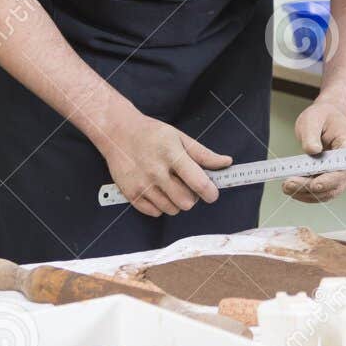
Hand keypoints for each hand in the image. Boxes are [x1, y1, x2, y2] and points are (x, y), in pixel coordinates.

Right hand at [102, 112, 230, 217]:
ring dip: (176, 202)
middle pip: (186, 202)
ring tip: (171, 186)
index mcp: (172, 154)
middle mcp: (156, 171)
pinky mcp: (130, 194)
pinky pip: (155, 213)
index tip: (212, 194)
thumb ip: (203, 154)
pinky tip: (158, 191)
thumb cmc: (152, 134)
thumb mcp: (180, 137)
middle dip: (193, 197)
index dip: (210, 192)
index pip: (198, 182)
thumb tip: (227, 162)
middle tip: (188, 186)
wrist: (118, 133)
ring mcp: (142, 184)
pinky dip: (160, 206)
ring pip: (172, 210)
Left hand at [284, 101, 345, 202]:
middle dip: (311, 188)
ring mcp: (343, 173)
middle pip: (335, 184)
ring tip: (287, 187)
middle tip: (289, 184)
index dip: (331, 179)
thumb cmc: (324, 117)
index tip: (314, 184)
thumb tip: (311, 150)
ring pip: (328, 192)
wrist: (328, 118)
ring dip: (307, 193)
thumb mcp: (314, 118)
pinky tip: (293, 188)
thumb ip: (311, 134)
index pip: (345, 168)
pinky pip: (322, 191)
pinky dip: (307, 193)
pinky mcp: (332, 178)